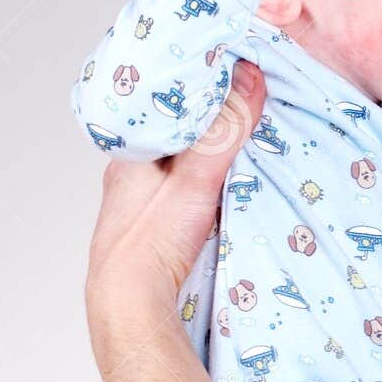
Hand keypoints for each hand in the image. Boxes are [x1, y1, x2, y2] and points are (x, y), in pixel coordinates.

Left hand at [85, 61, 266, 350]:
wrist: (133, 310)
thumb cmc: (151, 241)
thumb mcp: (197, 177)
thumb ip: (226, 129)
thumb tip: (251, 73)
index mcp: (131, 153)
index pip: (163, 105)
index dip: (196, 87)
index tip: (229, 71)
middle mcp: (133, 176)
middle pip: (176, 136)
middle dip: (209, 123)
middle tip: (248, 104)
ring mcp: (144, 207)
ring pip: (182, 168)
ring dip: (211, 159)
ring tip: (249, 142)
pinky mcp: (161, 234)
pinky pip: (189, 197)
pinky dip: (211, 187)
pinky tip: (233, 189)